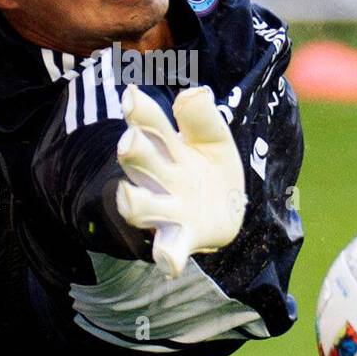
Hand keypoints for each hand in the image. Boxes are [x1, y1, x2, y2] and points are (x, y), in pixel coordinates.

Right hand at [115, 85, 246, 278]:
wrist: (227, 209)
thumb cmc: (209, 166)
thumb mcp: (212, 137)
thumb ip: (201, 117)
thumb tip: (193, 92)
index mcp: (167, 145)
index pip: (149, 123)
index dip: (139, 110)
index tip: (132, 96)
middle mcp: (160, 175)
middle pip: (139, 160)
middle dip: (132, 151)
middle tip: (130, 143)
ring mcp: (169, 207)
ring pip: (142, 206)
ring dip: (134, 202)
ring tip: (129, 198)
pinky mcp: (183, 236)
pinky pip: (169, 247)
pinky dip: (167, 255)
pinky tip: (168, 263)